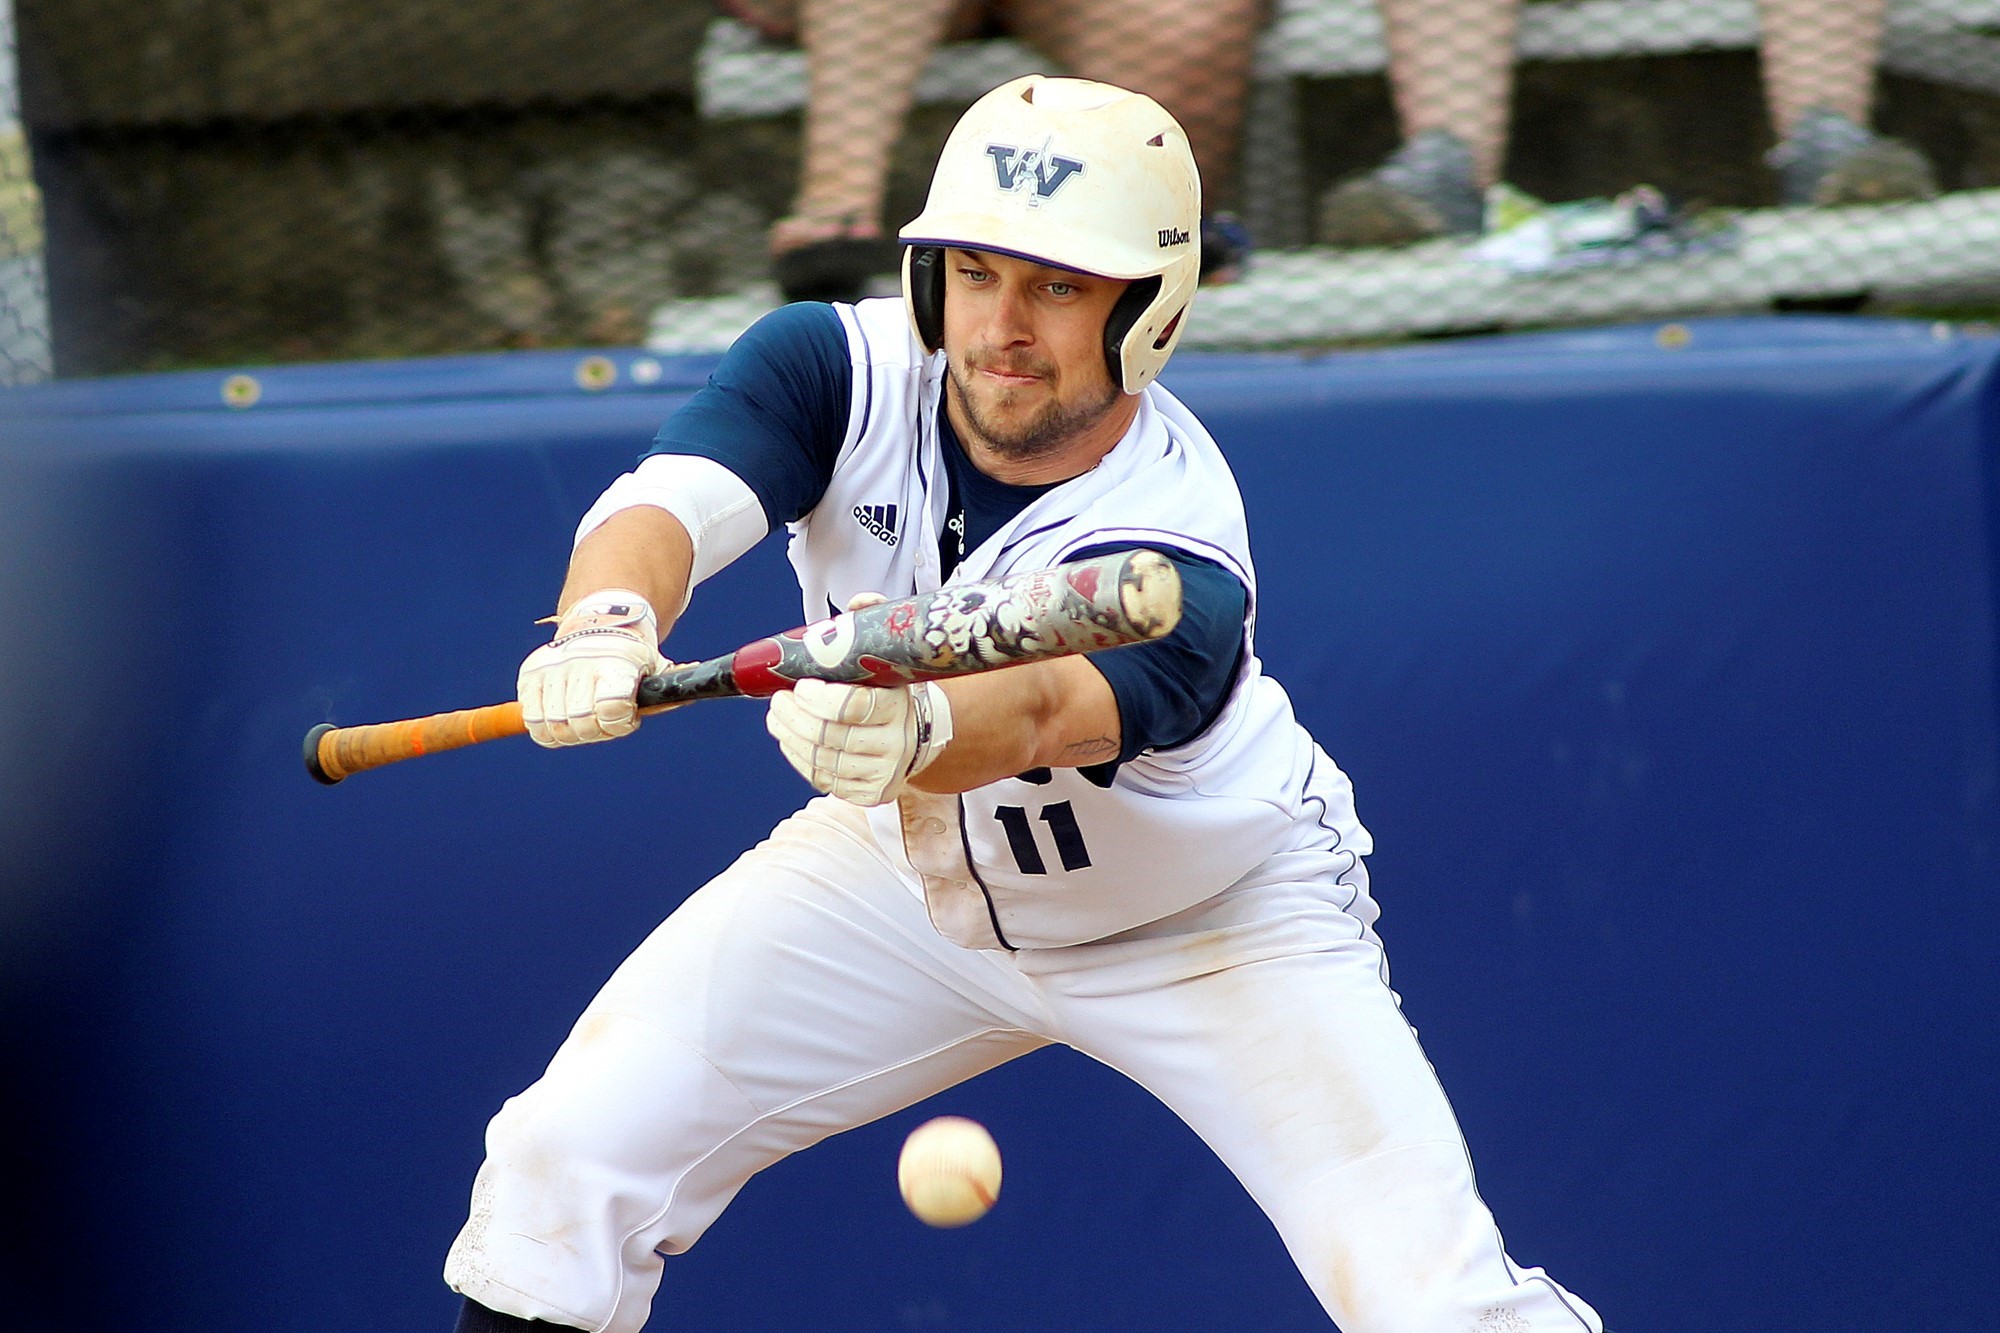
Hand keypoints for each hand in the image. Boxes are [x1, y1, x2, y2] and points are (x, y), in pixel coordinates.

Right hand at [518, 589, 666, 746]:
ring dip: (574, 734)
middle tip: (607, 721)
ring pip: (555, 729)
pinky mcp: (529, 676)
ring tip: (587, 718)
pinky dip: (549, 730)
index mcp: (614, 662)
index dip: (620, 723)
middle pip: (581, 725)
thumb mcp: (656, 668)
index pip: (611, 709)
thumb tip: (688, 696)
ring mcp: (550, 669)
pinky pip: (534, 723)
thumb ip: (667, 690)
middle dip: (597, 731)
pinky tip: (564, 718)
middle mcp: (578, 663)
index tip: (627, 718)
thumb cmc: (632, 658)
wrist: (599, 625)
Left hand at [766, 677, 953, 805]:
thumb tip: (793, 662)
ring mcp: (884, 772)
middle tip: (778, 701)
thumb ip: (841, 669)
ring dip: (791, 738)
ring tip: (777, 720)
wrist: (913, 734)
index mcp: (898, 706)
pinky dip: (800, 760)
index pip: (854, 705)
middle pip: (832, 735)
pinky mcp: (871, 793)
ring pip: (823, 760)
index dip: (820, 698)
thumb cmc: (884, 697)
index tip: (799, 687)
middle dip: (794, 717)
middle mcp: (896, 743)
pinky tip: (790, 743)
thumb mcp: (875, 676)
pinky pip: (824, 780)